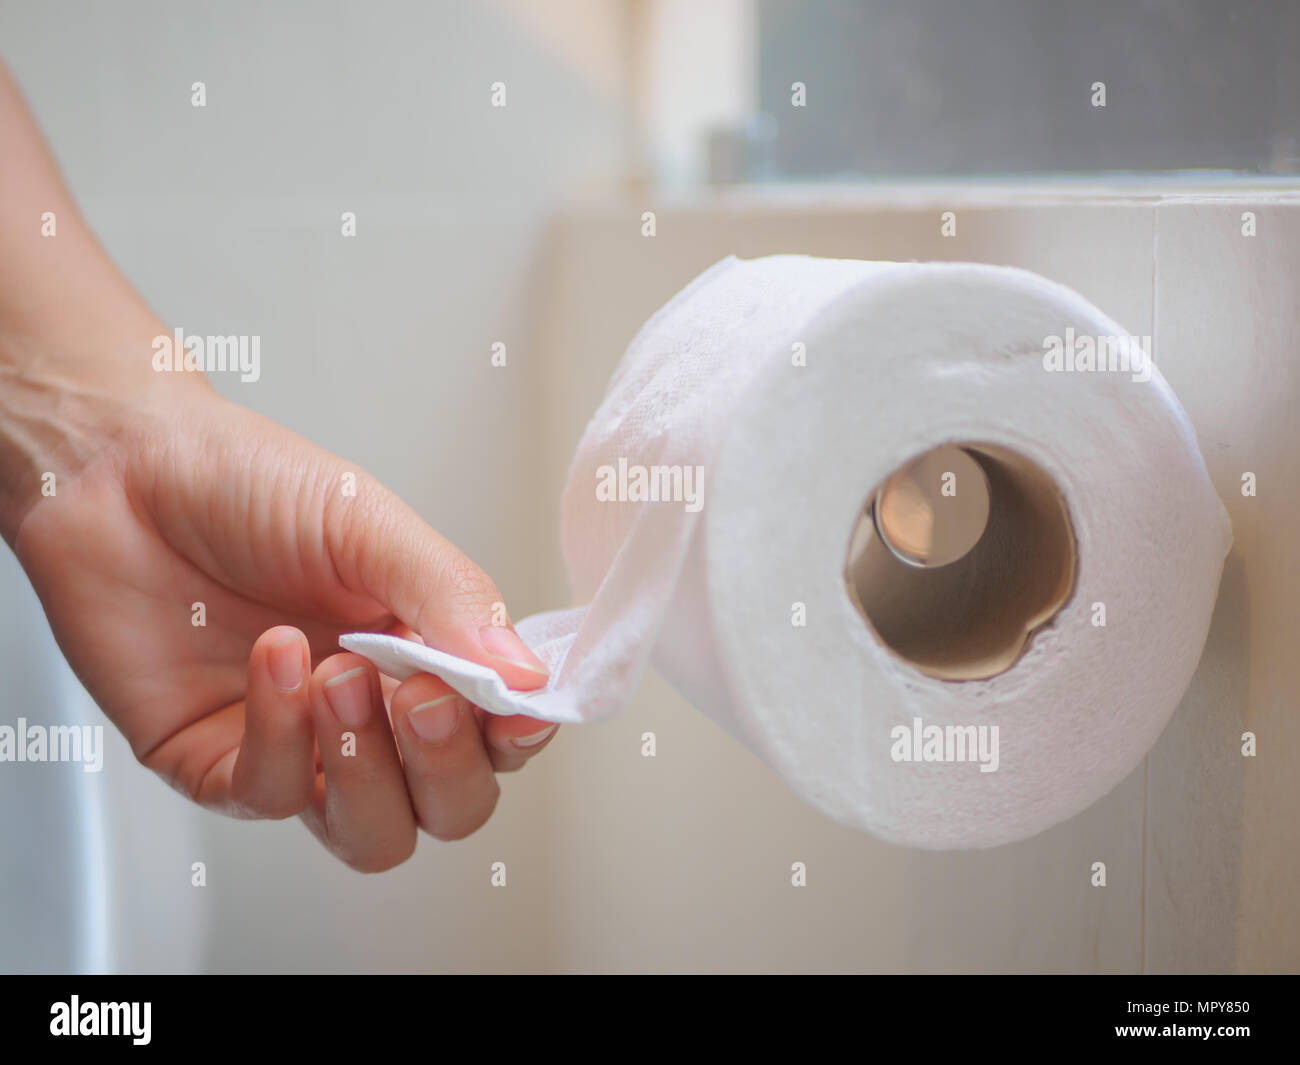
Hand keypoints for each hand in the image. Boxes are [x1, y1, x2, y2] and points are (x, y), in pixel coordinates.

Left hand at [11, 371, 557, 871]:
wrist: (118, 469)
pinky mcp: (217, 765)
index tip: (516, 713)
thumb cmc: (247, 482)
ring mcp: (297, 746)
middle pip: (449, 805)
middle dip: (446, 765)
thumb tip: (530, 678)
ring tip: (340, 677)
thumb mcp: (370, 524)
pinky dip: (281, 734)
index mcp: (423, 652)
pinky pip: (272, 797)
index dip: (515, 738)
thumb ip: (453, 599)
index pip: (498, 733)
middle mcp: (370, 712)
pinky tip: (273, 658)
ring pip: (372, 834)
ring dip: (369, 771)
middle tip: (420, 695)